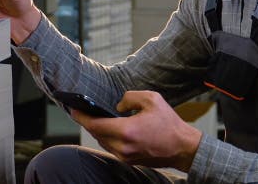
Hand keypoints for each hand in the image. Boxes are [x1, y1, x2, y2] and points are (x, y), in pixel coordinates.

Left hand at [71, 91, 201, 171]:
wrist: (184, 148)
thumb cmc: (169, 124)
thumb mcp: (151, 99)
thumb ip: (130, 97)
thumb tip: (118, 106)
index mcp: (126, 131)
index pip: (95, 125)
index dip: (81, 116)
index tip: (73, 109)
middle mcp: (123, 147)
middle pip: (96, 134)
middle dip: (88, 122)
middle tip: (81, 111)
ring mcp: (126, 156)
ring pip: (102, 142)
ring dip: (97, 130)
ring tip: (95, 118)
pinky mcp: (130, 161)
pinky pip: (111, 148)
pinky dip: (107, 137)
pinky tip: (109, 128)